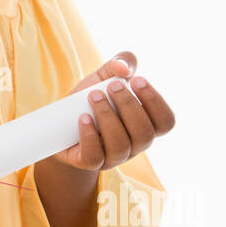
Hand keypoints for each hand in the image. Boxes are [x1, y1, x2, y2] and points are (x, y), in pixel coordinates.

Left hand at [47, 50, 175, 173]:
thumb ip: (119, 63)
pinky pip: (95, 156)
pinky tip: (83, 117)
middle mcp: (134, 145)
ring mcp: (113, 157)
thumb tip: (124, 68)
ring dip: (108, 117)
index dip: (155, 102)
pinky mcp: (89, 162)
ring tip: (93, 96)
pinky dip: (89, 135)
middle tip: (112, 85)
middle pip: (144, 133)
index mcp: (145, 125)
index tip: (137, 80)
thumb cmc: (89, 99)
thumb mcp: (104, 77)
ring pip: (121, 145)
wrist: (60, 122)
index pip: (165, 122)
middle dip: (129, 105)